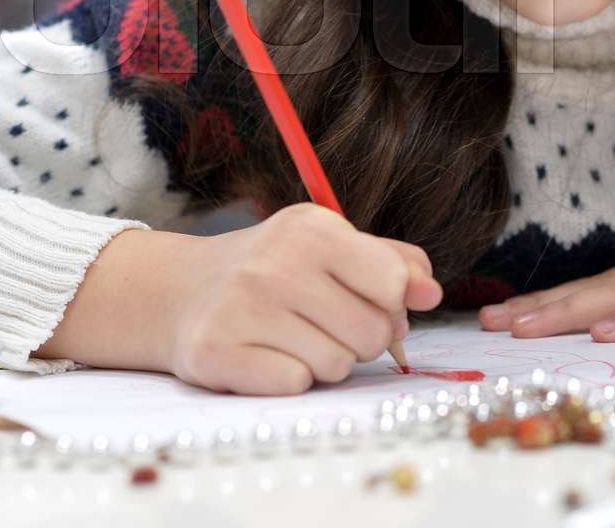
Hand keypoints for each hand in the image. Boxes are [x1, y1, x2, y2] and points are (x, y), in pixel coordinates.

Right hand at [167, 203, 441, 394]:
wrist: (183, 290)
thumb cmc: (276, 268)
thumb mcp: (333, 246)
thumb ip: (393, 264)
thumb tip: (432, 293)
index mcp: (312, 228)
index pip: (393, 282)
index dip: (390, 302)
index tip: (365, 297)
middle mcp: (275, 264)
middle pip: (372, 334)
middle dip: (361, 338)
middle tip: (326, 322)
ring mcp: (242, 310)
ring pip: (337, 366)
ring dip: (326, 360)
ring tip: (293, 335)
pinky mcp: (217, 354)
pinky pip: (295, 386)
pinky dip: (290, 377)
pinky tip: (267, 353)